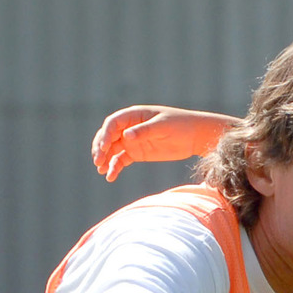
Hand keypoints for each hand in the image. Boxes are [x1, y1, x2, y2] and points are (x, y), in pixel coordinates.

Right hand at [91, 106, 236, 181]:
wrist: (195, 136)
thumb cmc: (180, 125)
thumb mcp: (163, 127)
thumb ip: (144, 131)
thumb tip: (125, 136)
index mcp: (134, 115)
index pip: (113, 123)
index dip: (105, 135)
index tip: (104, 148)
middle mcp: (130, 127)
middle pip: (108, 137)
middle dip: (100, 148)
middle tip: (97, 162)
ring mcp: (132, 140)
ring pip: (112, 150)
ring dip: (104, 160)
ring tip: (101, 170)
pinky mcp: (137, 153)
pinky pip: (121, 160)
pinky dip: (114, 168)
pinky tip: (110, 177)